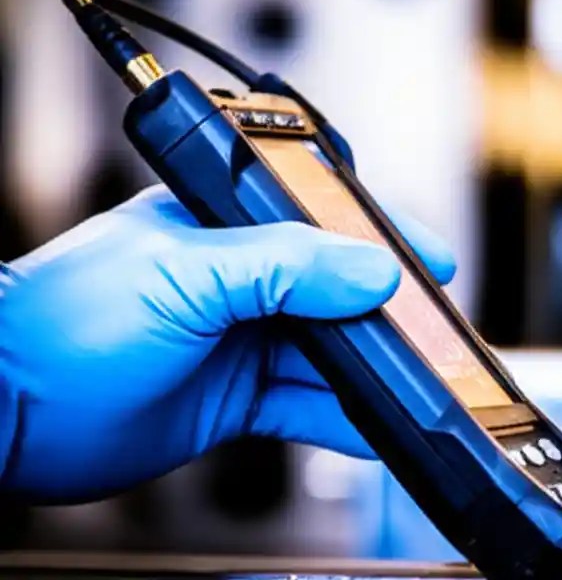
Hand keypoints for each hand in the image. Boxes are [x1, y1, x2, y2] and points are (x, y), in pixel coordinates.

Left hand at [0, 186, 455, 501]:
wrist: (7, 410)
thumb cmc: (65, 319)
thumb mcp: (188, 273)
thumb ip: (287, 267)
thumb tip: (372, 272)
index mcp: (224, 224)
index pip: (322, 219)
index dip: (381, 238)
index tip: (431, 262)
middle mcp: (238, 279)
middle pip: (336, 290)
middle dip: (388, 312)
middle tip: (437, 332)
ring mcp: (238, 341)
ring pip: (329, 353)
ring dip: (373, 369)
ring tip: (416, 383)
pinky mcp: (233, 400)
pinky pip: (307, 407)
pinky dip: (346, 418)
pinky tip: (376, 425)